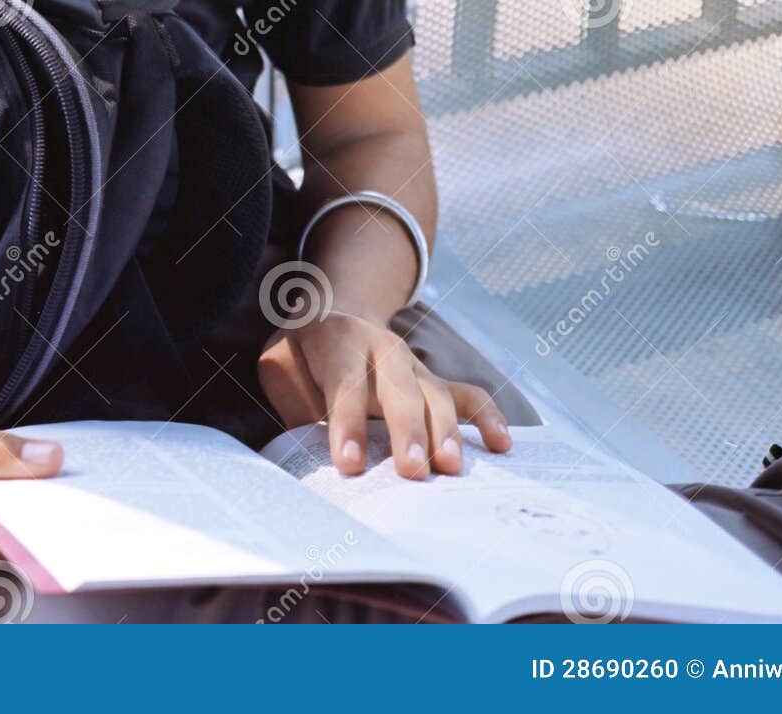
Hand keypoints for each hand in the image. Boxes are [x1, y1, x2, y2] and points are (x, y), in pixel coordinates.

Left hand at [258, 312, 511, 480]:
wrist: (335, 310)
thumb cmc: (302, 352)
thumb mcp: (279, 363)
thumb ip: (293, 399)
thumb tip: (313, 447)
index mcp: (338, 340)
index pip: (344, 385)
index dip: (347, 425)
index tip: (350, 465)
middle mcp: (383, 348)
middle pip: (399, 390)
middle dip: (407, 431)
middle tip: (412, 471)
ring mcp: (414, 364)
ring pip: (436, 394)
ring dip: (446, 432)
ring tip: (451, 468)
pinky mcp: (434, 380)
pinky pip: (468, 395)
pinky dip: (487, 417)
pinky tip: (501, 446)